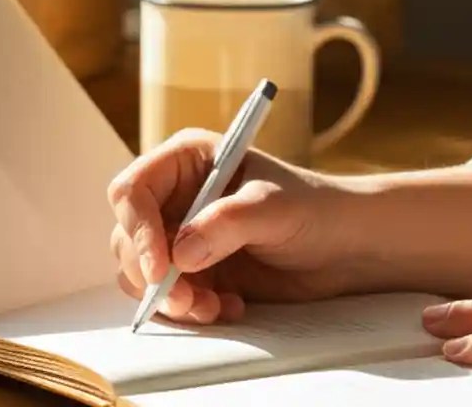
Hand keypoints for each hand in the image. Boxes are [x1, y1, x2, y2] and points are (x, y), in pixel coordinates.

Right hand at [108, 129, 360, 324]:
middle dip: (153, 275)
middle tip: (187, 301)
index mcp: (187, 161)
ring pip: (141, 272)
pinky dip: (190, 309)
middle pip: (127, 237)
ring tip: (214, 306)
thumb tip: (181, 253)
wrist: (344, 247)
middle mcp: (176, 195)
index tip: (160, 269)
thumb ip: (227, 223)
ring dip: (172, 298)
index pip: (132, 191)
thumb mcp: (275, 208)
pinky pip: (167, 295)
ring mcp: (181, 234)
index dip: (137, 230)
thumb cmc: (315, 209)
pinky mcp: (193, 270)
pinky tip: (229, 307)